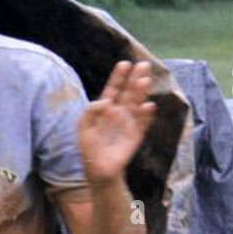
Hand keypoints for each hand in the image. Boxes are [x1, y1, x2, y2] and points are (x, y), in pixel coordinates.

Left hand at [78, 60, 155, 183]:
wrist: (99, 170)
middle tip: (143, 64)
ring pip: (137, 103)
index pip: (113, 89)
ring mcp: (129, 122)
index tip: (124, 63)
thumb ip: (90, 112)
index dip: (118, 77)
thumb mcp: (83, 128)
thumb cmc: (89, 148)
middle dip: (135, 78)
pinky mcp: (136, 134)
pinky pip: (142, 122)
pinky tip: (149, 105)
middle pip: (128, 92)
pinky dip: (146, 115)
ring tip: (145, 80)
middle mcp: (119, 112)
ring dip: (142, 92)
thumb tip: (105, 101)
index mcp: (105, 109)